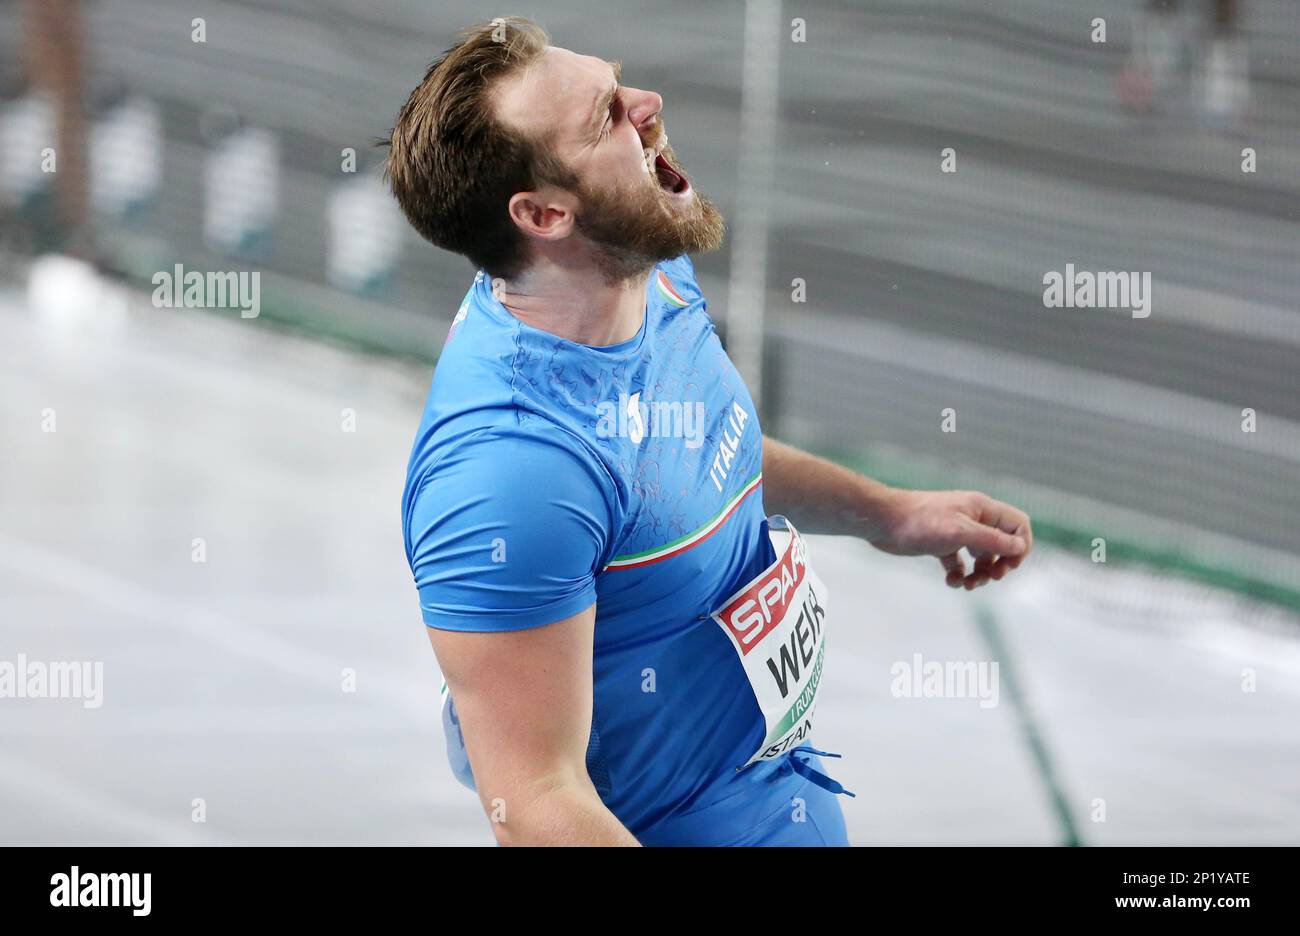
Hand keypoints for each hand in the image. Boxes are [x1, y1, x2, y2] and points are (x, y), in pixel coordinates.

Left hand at [870, 489, 1032, 589]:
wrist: (882, 521)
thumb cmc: (920, 522)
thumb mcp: (960, 532)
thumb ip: (992, 540)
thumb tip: (1020, 547)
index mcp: (982, 509)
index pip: (1018, 525)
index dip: (1020, 546)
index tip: (1008, 565)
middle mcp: (972, 519)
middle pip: (1002, 544)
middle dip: (1000, 565)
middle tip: (990, 577)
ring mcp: (956, 532)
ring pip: (981, 557)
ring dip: (980, 574)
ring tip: (968, 584)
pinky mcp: (940, 545)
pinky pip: (960, 563)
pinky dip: (959, 575)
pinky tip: (950, 581)